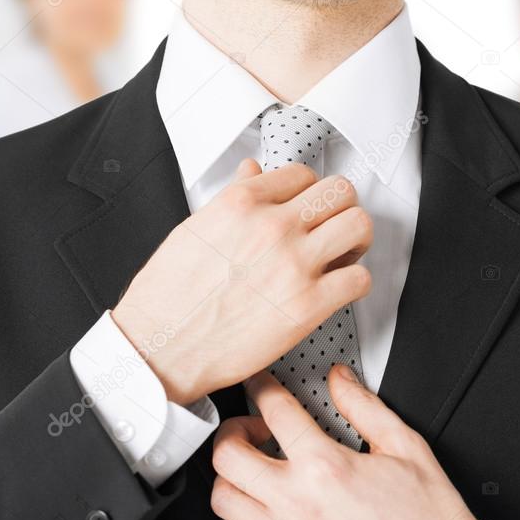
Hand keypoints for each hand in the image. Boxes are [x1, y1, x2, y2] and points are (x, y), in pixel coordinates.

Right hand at [111, 160, 372, 404]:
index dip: (308, 193)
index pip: (302, 174)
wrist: (159, 348)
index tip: (306, 209)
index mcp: (242, 203)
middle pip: (340, 192)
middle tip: (331, 228)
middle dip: (340, 208)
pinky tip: (336, 289)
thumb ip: (232, 196)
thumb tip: (254, 171)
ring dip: (355, 240)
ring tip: (340, 255)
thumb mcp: (195, 228)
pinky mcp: (308, 305)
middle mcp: (272, 226)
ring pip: (359, 225)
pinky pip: (359, 278)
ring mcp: (294, 264)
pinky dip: (354, 282)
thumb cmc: (168, 295)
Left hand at [210, 367, 485, 519]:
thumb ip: (366, 407)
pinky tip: (265, 507)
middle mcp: (297, 505)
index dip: (262, 386)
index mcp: (327, 468)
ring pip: (224, 499)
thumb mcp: (406, 449)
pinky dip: (244, 517)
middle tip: (251, 426)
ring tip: (254, 466)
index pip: (274, 411)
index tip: (261, 384)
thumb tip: (340, 380)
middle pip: (227, 455)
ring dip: (232, 475)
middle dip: (232, 430)